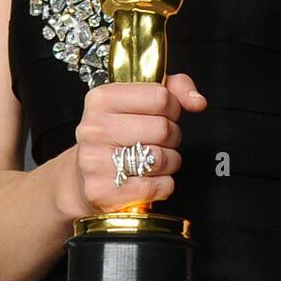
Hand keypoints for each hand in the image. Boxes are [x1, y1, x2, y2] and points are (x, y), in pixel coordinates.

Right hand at [62, 72, 206, 216]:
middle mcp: (94, 128)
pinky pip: (157, 186)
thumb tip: (197, 101)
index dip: (172, 108)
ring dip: (168, 162)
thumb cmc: (117, 135)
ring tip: (153, 160)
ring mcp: (94, 161)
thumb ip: (174, 89)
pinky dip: (162, 185)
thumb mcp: (139, 101)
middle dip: (171, 136)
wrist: (83, 177)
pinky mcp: (102, 191)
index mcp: (101, 98)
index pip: (160, 97)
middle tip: (159, 141)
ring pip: (161, 159)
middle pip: (163, 128)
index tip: (163, 114)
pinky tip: (148, 179)